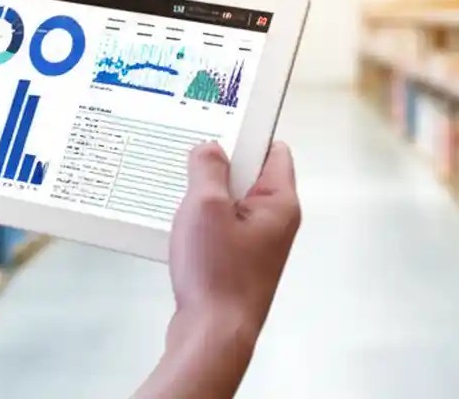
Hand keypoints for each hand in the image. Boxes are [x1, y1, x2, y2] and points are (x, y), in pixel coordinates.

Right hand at [167, 141, 300, 349]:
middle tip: (190, 161)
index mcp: (279, 203)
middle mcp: (274, 223)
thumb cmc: (218, 277)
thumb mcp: (206, 207)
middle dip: (218, 167)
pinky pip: (220, 230)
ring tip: (180, 197)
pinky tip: (179, 229)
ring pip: (230, 204)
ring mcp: (256, 245)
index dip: (247, 134)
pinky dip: (201, 225)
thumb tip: (208, 148)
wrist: (212, 336)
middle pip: (248, 175)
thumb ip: (207, 169)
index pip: (273, 150)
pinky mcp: (237, 263)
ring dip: (204, 198)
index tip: (221, 122)